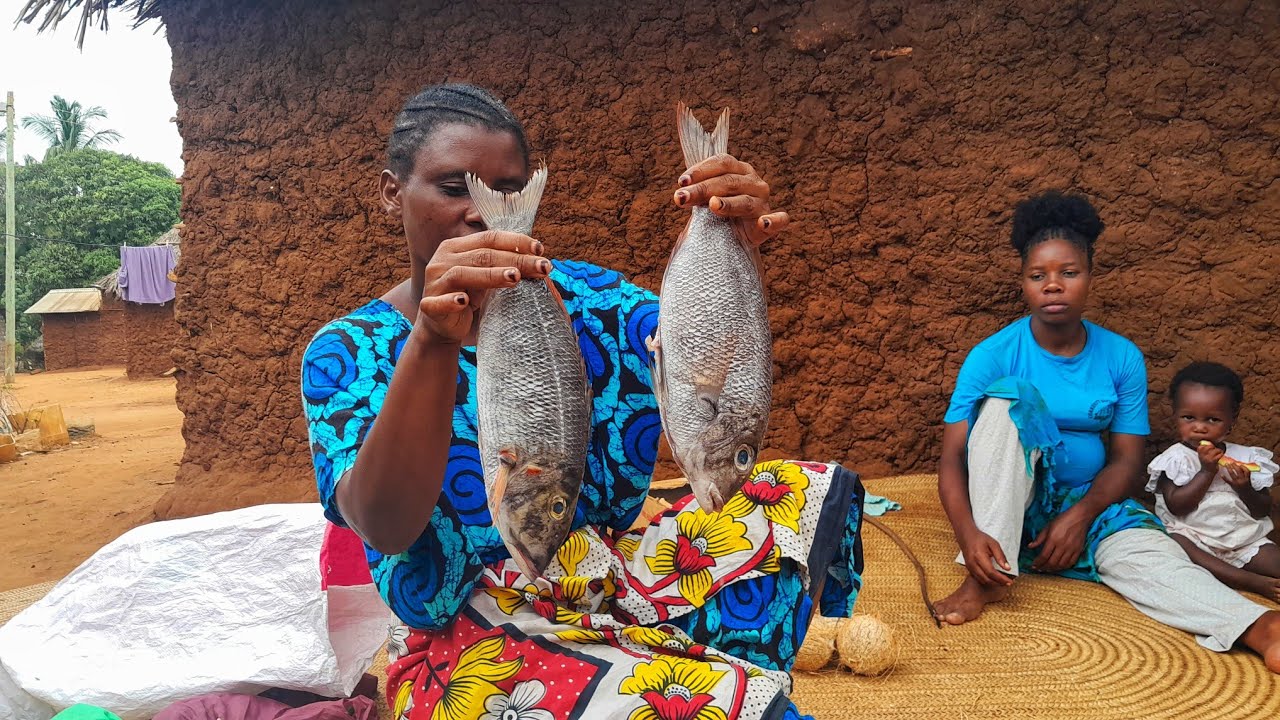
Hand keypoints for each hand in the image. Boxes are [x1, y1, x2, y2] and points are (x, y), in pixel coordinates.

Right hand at [416, 230, 550, 343]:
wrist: (442, 326)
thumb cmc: (467, 295)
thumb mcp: (485, 276)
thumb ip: (502, 264)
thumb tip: (539, 259)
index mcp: (456, 247)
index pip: (489, 238)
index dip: (515, 241)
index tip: (540, 249)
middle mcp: (442, 260)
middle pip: (482, 255)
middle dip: (515, 260)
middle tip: (542, 267)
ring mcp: (434, 283)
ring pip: (462, 273)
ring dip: (490, 275)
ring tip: (515, 278)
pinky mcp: (429, 306)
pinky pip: (439, 302)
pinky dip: (452, 300)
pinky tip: (464, 301)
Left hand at [673, 154, 789, 246]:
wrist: (735, 239)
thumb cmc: (719, 214)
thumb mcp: (707, 199)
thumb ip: (697, 194)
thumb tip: (681, 196)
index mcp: (739, 170)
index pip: (722, 162)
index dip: (701, 170)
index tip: (681, 182)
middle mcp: (754, 182)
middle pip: (728, 182)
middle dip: (702, 189)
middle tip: (681, 198)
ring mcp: (764, 202)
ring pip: (746, 202)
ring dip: (728, 204)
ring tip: (713, 206)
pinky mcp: (772, 223)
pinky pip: (779, 220)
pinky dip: (773, 221)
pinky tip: (763, 223)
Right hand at [958, 529, 1012, 585]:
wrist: (966, 536)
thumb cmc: (980, 538)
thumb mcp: (993, 544)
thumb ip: (1000, 556)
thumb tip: (1008, 568)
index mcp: (979, 556)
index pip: (991, 572)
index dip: (1001, 579)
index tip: (1010, 582)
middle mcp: (973, 564)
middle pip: (987, 579)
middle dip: (998, 583)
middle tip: (1008, 583)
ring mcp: (969, 567)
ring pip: (982, 580)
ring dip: (993, 583)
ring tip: (1003, 582)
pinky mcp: (968, 568)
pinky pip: (979, 578)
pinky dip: (988, 581)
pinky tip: (994, 579)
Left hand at [1029, 506, 1090, 571]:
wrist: (1079, 517)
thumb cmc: (1063, 520)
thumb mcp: (1048, 527)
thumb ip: (1039, 538)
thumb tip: (1030, 546)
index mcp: (1053, 539)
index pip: (1043, 556)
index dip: (1037, 562)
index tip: (1033, 565)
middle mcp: (1062, 546)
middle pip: (1052, 562)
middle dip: (1043, 567)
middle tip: (1038, 568)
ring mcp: (1071, 549)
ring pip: (1061, 565)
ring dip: (1053, 569)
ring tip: (1047, 569)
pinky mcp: (1078, 550)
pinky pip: (1071, 563)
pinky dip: (1064, 567)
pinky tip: (1058, 567)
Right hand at [1196, 440, 1224, 473]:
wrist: (1207, 473)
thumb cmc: (1206, 464)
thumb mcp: (1202, 457)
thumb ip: (1203, 451)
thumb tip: (1208, 443)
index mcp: (1199, 454)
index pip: (1201, 446)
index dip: (1207, 445)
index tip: (1210, 447)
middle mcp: (1202, 455)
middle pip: (1209, 446)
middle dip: (1214, 447)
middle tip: (1215, 449)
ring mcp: (1208, 458)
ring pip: (1215, 450)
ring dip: (1219, 451)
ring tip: (1219, 452)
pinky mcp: (1213, 461)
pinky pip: (1219, 454)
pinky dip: (1221, 454)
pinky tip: (1221, 455)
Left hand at [1222, 460, 1250, 487]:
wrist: (1246, 494)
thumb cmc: (1246, 485)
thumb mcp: (1248, 479)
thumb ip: (1245, 474)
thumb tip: (1240, 466)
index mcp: (1247, 478)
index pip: (1247, 471)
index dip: (1243, 467)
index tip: (1239, 464)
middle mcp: (1242, 480)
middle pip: (1239, 471)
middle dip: (1234, 466)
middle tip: (1231, 463)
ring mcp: (1237, 482)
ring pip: (1233, 474)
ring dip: (1229, 468)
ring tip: (1227, 465)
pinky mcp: (1233, 485)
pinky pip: (1228, 481)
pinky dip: (1224, 478)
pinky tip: (1221, 475)